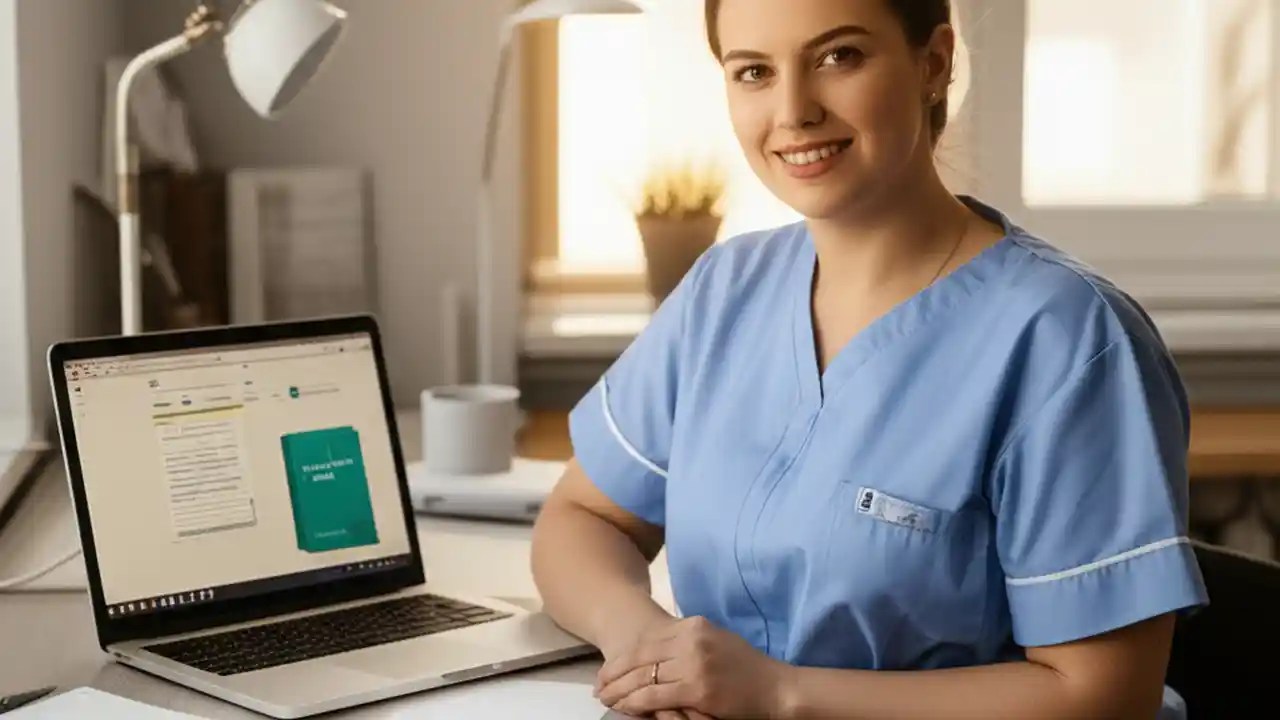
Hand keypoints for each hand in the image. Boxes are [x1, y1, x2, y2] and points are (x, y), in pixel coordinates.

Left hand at [595, 616, 788, 718]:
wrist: (776, 688)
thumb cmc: (745, 669)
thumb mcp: (715, 641)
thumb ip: (687, 642)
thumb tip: (652, 651)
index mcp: (694, 626)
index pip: (647, 641)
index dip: (622, 658)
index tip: (606, 670)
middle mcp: (692, 640)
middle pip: (640, 657)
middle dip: (614, 674)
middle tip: (598, 687)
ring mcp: (695, 664)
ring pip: (643, 677)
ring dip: (620, 690)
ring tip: (605, 699)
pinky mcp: (698, 688)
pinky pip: (655, 695)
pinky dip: (635, 702)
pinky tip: (625, 707)